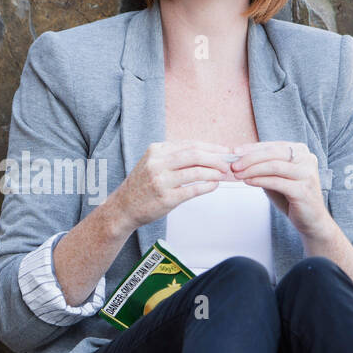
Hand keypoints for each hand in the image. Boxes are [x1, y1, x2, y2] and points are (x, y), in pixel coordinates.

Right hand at [110, 140, 235, 232]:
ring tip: (223, 174)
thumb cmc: (142, 185)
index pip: (190, 145)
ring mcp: (161, 181)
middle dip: (216, 158)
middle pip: (195, 155)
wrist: (124, 207)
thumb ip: (174, 156)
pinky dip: (207, 186)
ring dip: (214, 172)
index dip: (211, 147)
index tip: (224, 151)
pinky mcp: (166, 198)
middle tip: (228, 162)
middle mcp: (157, 163)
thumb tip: (205, 153)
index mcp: (156, 151)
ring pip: (196, 171)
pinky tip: (214, 185)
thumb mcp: (153, 162)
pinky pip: (193, 189)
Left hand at [230, 140, 332, 239]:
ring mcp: (307, 174)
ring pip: (274, 166)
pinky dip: (260, 180)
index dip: (252, 148)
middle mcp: (307, 159)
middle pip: (273, 153)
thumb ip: (263, 166)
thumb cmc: (291, 196)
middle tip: (234, 165)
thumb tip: (238, 158)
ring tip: (238, 174)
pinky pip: (277, 182)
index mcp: (301, 151)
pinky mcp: (303, 190)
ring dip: (252, 169)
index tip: (234, 151)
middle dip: (250, 158)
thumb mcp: (276, 177)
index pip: (272, 145)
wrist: (310, 219)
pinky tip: (248, 181)